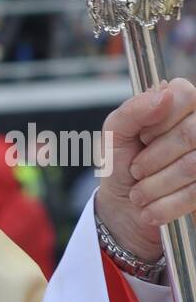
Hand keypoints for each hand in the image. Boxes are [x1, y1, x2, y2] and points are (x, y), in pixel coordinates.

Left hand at [95, 78, 195, 261]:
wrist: (124, 208)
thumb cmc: (121, 164)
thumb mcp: (114, 132)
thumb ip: (134, 109)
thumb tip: (165, 92)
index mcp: (178, 103)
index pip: (184, 94)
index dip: (159, 121)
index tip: (143, 137)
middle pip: (191, 133)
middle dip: (153, 159)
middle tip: (136, 170)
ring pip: (193, 166)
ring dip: (156, 186)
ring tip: (139, 192)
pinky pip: (195, 194)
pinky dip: (166, 206)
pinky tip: (151, 209)